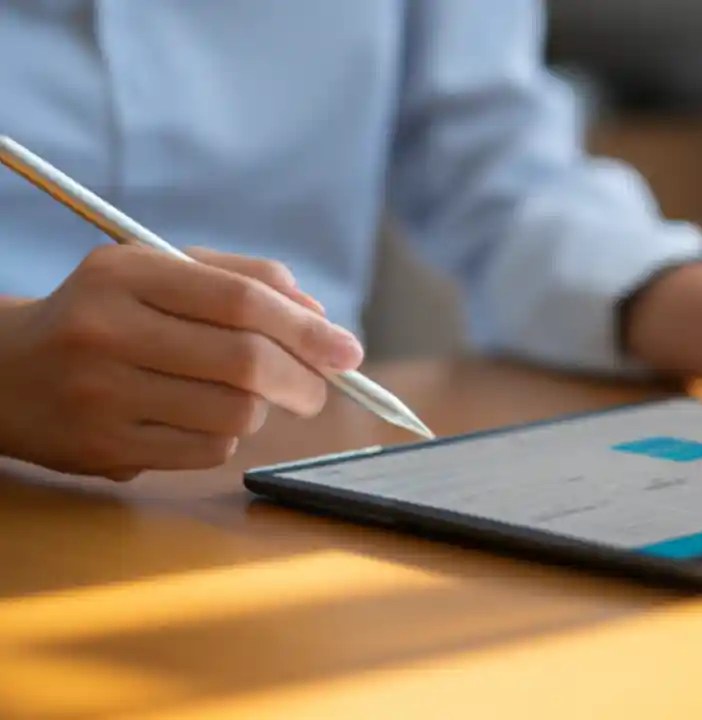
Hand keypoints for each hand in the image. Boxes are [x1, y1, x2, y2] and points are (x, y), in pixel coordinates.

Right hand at [0, 246, 362, 480]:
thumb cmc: (108, 315)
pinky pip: (207, 449)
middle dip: (303, 380)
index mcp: (125, 273)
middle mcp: (106, 332)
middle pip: (246, 363)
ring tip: (242, 396)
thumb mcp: (159, 275)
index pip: (241, 301)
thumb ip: (243, 281)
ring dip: (260, 409)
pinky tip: (198, 418)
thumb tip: (320, 318)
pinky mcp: (103, 448)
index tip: (349, 351)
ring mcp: (101, 395)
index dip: (307, 329)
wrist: (6, 372)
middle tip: (319, 389)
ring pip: (234, 413)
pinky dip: (225, 435)